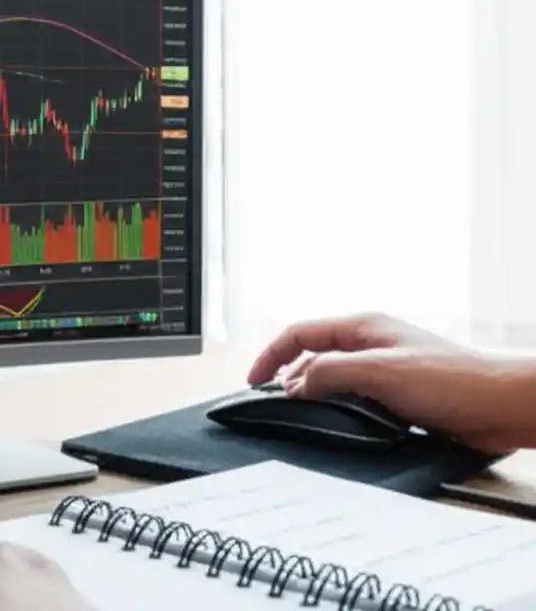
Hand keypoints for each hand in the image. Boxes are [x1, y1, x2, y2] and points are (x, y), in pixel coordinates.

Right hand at [247, 314, 535, 453]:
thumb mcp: (378, 372)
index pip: (298, 334)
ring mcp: (383, 368)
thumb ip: (329, 373)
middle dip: (288, 378)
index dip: (270, 356)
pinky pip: (353, 398)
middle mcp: (370, 344)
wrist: (499, 405)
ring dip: (314, 396)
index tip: (254, 383)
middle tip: (276, 406)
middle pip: (311, 356)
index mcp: (362, 328)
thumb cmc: (451, 381)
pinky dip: (336, 409)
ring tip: (304, 417)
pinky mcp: (397, 394)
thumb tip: (294, 385)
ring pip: (331, 379)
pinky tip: (338, 425)